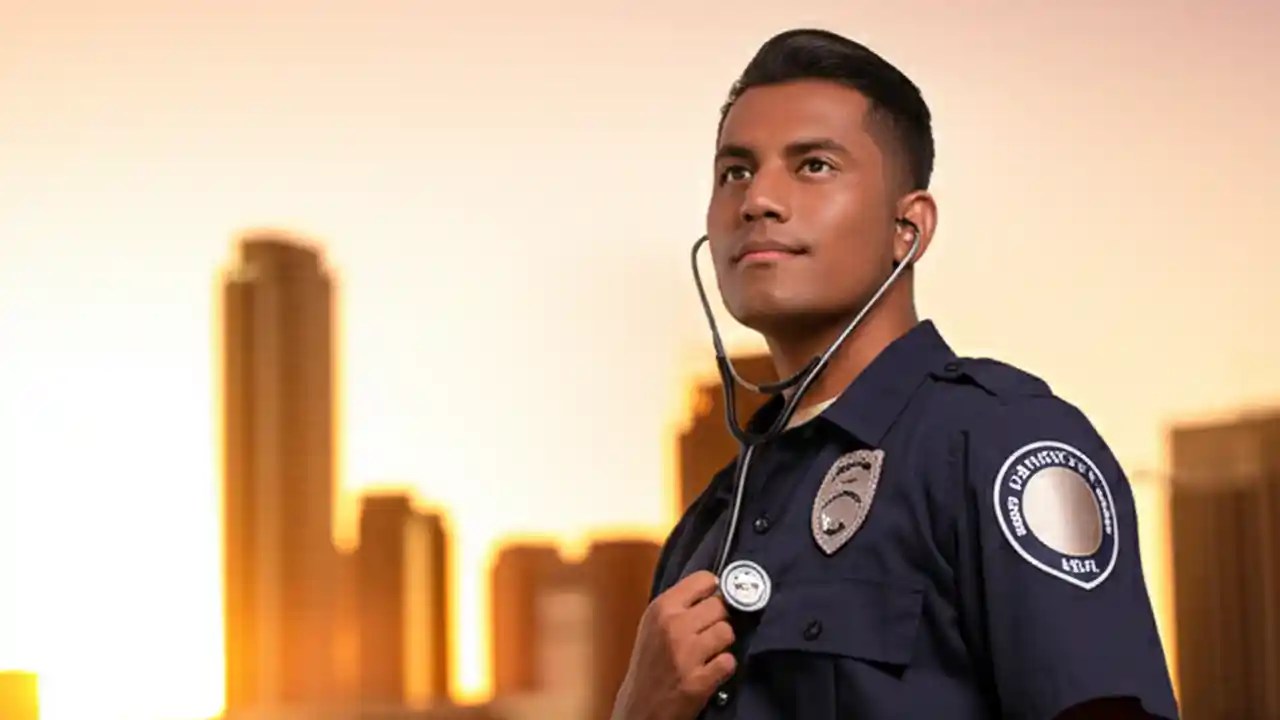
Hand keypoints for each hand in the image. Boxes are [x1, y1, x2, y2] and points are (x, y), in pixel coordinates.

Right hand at [611, 570, 737, 719]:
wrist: (639, 707)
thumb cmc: (648, 663)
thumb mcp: (653, 625)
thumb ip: (679, 605)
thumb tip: (714, 588)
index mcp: (662, 607)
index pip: (704, 579)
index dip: (713, 590)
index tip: (712, 600)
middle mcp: (674, 626)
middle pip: (720, 605)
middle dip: (719, 619)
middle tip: (709, 632)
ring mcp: (687, 653)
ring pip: (728, 632)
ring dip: (723, 644)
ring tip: (709, 652)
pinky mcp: (700, 680)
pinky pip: (729, 661)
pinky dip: (724, 667)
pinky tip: (711, 670)